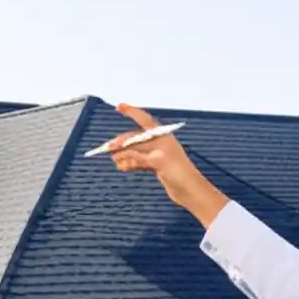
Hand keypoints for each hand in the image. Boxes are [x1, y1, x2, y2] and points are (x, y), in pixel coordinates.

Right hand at [106, 103, 229, 225]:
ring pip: (136, 151)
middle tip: (108, 149)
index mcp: (162, 136)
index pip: (144, 120)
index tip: (119, 107)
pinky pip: (139, 161)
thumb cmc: (177, 172)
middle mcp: (160, 143)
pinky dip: (130, 163)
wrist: (190, 191)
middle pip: (136, 138)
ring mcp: (158, 155)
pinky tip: (122, 167)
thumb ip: (137, 154)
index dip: (131, 112)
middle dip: (122, 142)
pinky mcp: (157, 166)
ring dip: (125, 155)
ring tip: (115, 161)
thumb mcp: (155, 160)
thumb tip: (119, 153)